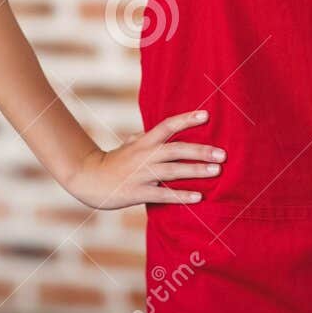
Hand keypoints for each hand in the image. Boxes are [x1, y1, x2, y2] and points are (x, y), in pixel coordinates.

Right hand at [63, 109, 224, 209]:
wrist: (88, 179)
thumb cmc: (112, 162)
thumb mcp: (129, 145)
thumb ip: (146, 138)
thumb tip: (160, 130)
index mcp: (144, 142)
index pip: (168, 125)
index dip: (186, 119)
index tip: (207, 115)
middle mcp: (144, 155)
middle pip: (176, 149)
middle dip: (200, 151)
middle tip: (223, 153)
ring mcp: (141, 174)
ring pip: (173, 171)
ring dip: (196, 171)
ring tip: (217, 171)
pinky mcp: (137, 193)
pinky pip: (163, 195)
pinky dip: (181, 196)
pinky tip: (198, 197)